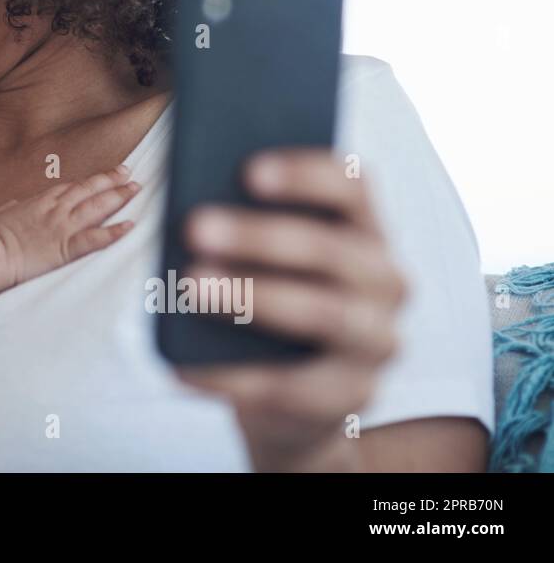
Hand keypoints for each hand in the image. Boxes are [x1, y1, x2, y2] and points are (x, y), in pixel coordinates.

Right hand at [0, 163, 140, 284]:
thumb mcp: (2, 214)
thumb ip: (13, 208)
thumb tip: (14, 206)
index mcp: (40, 201)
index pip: (71, 187)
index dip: (89, 181)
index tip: (101, 177)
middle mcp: (56, 209)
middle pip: (89, 189)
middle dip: (110, 180)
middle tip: (127, 172)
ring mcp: (63, 226)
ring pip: (97, 206)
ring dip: (118, 196)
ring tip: (135, 188)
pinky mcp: (67, 247)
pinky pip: (95, 238)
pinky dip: (114, 231)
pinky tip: (129, 225)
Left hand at [174, 148, 406, 471]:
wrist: (296, 399)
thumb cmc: (268, 298)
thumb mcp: (263, 258)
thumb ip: (244, 224)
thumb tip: (191, 207)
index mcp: (365, 230)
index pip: (352, 187)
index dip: (304, 174)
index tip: (247, 171)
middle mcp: (386, 281)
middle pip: (330, 250)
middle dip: (258, 236)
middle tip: (194, 228)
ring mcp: (378, 341)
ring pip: (322, 313)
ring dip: (251, 296)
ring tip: (189, 285)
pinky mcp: (354, 396)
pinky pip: (292, 386)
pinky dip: (231, 375)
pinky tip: (183, 365)